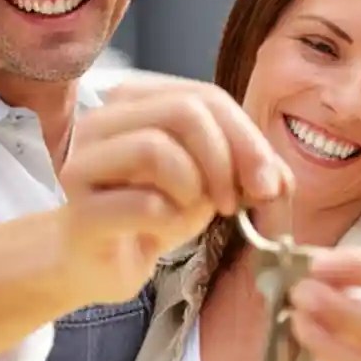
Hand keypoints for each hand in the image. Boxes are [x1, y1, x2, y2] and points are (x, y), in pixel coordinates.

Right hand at [57, 75, 291, 303]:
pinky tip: (163, 232)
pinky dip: (171, 220)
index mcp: (137, 101)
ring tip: (193, 213)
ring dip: (195, 188)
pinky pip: (143, 203)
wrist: (98, 264)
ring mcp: (84, 162)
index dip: (247, 137)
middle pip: (185, 111)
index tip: (269, 182)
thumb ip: (243, 168)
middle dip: (227, 159)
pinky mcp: (80, 211)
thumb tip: (280, 179)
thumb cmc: (151, 215)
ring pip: (157, 147)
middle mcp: (103, 120)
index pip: (205, 96)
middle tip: (234, 202)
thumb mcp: (207, 182)